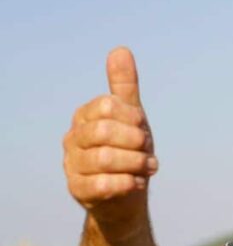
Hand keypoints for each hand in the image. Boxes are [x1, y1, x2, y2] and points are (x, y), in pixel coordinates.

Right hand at [64, 47, 156, 230]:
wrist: (125, 195)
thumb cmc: (128, 150)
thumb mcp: (132, 117)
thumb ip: (124, 87)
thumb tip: (120, 50)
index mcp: (85, 117)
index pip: (107, 105)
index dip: (132, 117)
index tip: (143, 127)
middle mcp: (73, 139)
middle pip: (105, 131)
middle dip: (135, 142)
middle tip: (148, 150)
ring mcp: (72, 165)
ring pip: (105, 158)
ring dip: (136, 163)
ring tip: (148, 167)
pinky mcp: (78, 190)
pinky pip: (102, 184)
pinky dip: (127, 182)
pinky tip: (137, 183)